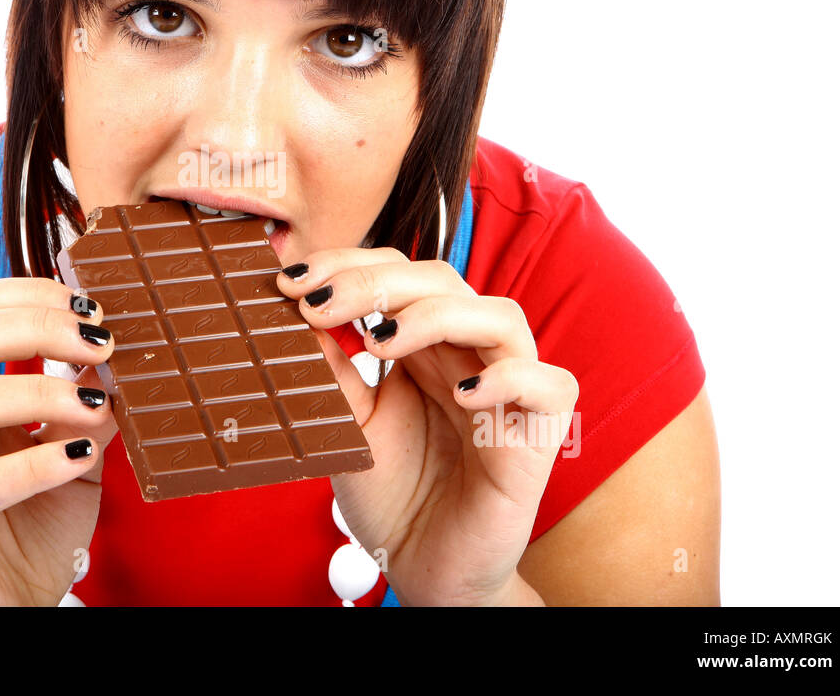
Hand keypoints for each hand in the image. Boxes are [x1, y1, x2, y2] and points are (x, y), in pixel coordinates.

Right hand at [0, 278, 118, 605]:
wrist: (3, 610)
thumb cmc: (30, 527)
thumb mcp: (71, 455)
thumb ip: (84, 408)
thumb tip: (115, 358)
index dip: (27, 296)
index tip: (91, 306)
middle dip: (35, 327)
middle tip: (99, 340)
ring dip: (37, 392)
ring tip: (94, 406)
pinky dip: (32, 466)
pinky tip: (79, 459)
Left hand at [277, 248, 578, 605]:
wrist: (426, 573)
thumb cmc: (392, 497)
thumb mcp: (347, 426)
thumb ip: (332, 372)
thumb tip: (297, 312)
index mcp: (423, 346)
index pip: (398, 275)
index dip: (349, 266)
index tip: (290, 282)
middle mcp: (468, 357)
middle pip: (443, 282)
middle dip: (375, 282)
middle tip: (318, 303)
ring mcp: (508, 393)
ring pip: (499, 316)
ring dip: (435, 316)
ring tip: (379, 341)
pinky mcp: (540, 437)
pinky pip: (550, 384)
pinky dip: (509, 378)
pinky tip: (460, 395)